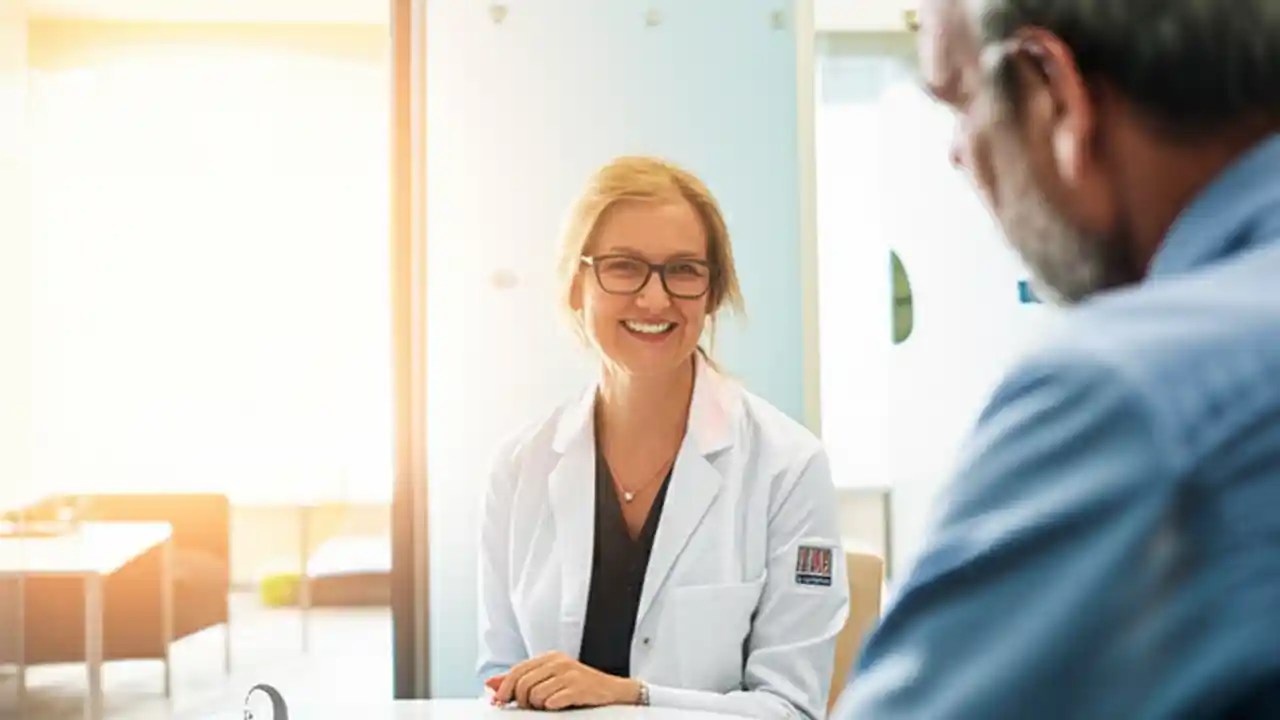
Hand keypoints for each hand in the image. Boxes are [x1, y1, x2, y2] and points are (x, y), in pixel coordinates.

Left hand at [487, 652, 639, 710]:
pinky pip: (552, 702)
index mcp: (549, 658)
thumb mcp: (549, 679)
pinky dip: (552, 708)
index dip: (505, 688)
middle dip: (522, 700)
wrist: (613, 691)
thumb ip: (521, 680)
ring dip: (539, 706)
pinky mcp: (578, 687)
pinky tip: (560, 705)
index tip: (500, 701)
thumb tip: (491, 683)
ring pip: (535, 694)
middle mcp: (558, 662)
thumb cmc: (579, 686)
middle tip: (531, 707)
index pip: (518, 670)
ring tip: (549, 705)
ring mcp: (569, 674)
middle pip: (523, 683)